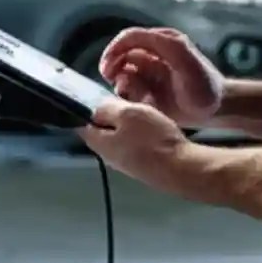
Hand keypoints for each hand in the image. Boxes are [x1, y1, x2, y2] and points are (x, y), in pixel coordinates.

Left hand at [76, 96, 190, 194]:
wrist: (180, 169)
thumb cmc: (152, 139)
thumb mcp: (128, 114)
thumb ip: (107, 108)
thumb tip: (91, 108)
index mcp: (98, 141)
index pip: (81, 121)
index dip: (87, 106)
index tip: (98, 94)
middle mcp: (106, 155)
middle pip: (101, 128)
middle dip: (111, 113)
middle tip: (125, 99)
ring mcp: (124, 162)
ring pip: (119, 134)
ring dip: (127, 122)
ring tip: (141, 110)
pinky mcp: (140, 164)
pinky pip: (133, 142)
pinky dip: (139, 132)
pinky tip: (151, 125)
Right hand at [99, 27, 224, 127]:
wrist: (216, 109)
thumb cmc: (203, 82)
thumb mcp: (185, 58)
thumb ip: (162, 44)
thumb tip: (134, 41)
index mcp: (161, 41)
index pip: (129, 37)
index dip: (114, 49)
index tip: (107, 67)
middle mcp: (152, 54)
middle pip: (121, 55)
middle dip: (113, 67)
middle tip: (112, 81)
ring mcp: (149, 73)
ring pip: (122, 74)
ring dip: (122, 83)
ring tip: (131, 94)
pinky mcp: (148, 90)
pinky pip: (130, 90)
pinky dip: (130, 95)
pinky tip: (142, 102)